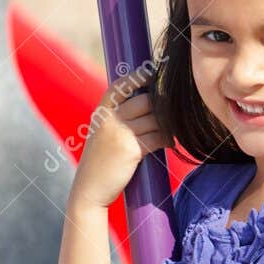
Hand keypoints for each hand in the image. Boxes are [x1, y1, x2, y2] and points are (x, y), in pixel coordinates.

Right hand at [71, 69, 170, 210]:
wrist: (90, 189)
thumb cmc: (101, 161)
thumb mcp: (102, 132)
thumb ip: (118, 116)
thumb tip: (148, 100)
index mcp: (101, 111)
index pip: (122, 84)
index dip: (140, 76)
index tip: (154, 73)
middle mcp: (109, 118)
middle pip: (147, 100)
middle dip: (162, 106)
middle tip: (173, 111)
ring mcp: (119, 132)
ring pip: (155, 119)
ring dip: (168, 126)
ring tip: (171, 132)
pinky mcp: (130, 149)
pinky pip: (157, 137)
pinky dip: (167, 140)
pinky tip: (169, 143)